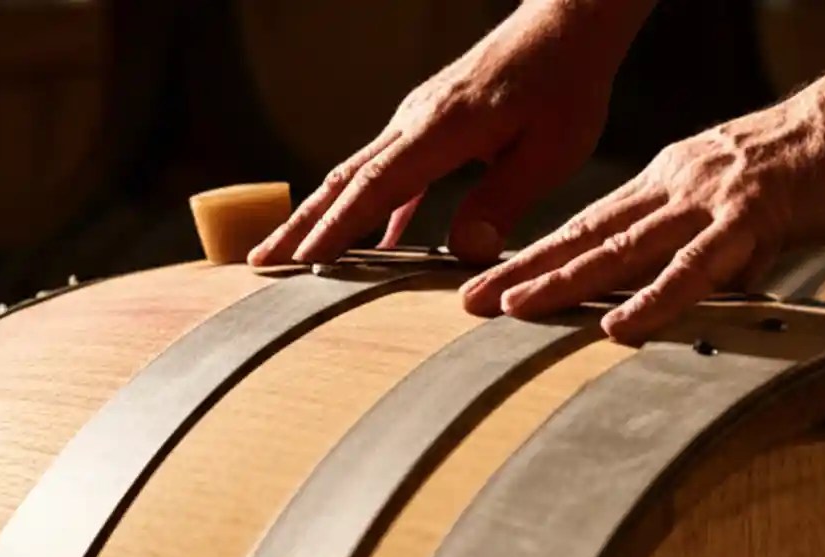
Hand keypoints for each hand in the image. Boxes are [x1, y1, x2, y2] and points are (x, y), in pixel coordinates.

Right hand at [248, 0, 640, 266]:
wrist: (566, 22)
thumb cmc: (566, 84)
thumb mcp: (550, 151)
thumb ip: (502, 200)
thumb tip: (464, 252)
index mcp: (439, 130)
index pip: (373, 188)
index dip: (335, 229)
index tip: (299, 264)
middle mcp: (415, 121)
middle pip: (344, 180)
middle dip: (300, 224)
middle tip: (259, 263)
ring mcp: (417, 120)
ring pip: (356, 173)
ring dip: (320, 213)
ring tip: (289, 252)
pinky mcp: (430, 123)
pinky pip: (387, 170)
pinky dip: (369, 205)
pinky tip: (374, 240)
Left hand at [460, 72, 824, 342]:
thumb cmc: (809, 168)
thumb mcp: (737, 211)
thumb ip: (702, 248)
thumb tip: (680, 291)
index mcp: (665, 185)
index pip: (586, 227)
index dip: (535, 257)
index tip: (488, 286)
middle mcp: (673, 187)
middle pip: (585, 237)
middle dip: (524, 271)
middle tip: (467, 303)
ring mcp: (709, 198)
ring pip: (622, 248)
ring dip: (564, 282)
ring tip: (513, 310)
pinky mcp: (754, 214)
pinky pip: (697, 266)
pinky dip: (655, 299)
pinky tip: (619, 327)